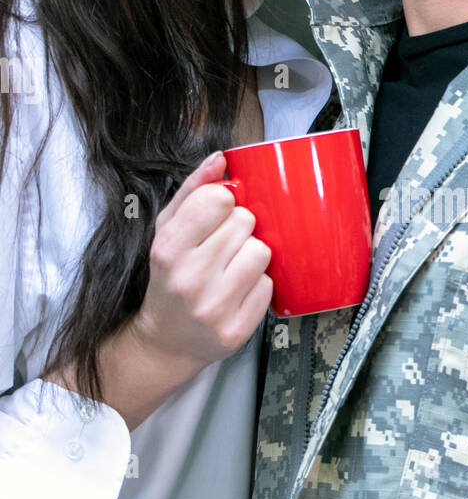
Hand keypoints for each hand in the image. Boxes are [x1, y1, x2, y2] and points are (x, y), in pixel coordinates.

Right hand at [131, 151, 272, 374]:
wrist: (167, 340)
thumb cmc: (169, 278)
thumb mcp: (167, 231)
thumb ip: (192, 191)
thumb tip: (220, 159)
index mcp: (168, 248)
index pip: (217, 200)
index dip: (224, 203)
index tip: (216, 216)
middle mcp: (189, 279)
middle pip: (245, 222)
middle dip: (239, 229)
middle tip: (223, 247)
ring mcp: (214, 307)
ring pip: (261, 252)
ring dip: (252, 255)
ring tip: (232, 267)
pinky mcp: (237, 330)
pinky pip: (269, 286)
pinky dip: (258, 284)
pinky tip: (238, 291)